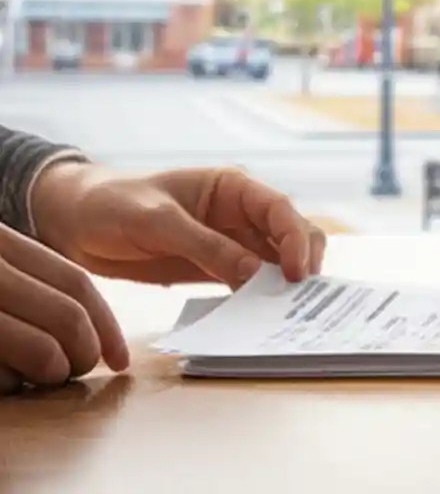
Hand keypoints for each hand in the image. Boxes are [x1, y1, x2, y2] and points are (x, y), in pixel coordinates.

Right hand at [0, 222, 127, 393]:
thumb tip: (87, 331)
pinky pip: (5, 378)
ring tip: (29, 377)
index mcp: (0, 244)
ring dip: (50, 375)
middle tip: (69, 370)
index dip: (106, 325)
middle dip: (83, 354)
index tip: (120, 360)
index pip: (74, 282)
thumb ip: (27, 287)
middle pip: (70, 317)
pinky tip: (0, 379)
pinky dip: (10, 386)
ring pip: (45, 352)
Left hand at [30, 165, 325, 288]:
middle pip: (291, 235)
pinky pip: (250, 283)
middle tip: (297, 297)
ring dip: (285, 284)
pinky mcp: (217, 269)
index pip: (279, 209)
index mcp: (231, 188)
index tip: (295, 273)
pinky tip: (259, 316)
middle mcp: (239, 214)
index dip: (295, 239)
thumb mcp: (156, 221)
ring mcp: (231, 243)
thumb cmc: (112, 205)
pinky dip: (260, 299)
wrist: (74, 223)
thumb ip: (206, 246)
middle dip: (302, 262)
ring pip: (277, 262)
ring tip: (284, 311)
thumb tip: (254, 274)